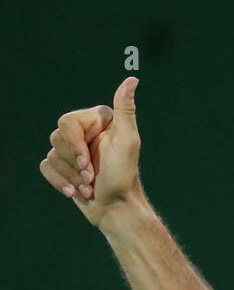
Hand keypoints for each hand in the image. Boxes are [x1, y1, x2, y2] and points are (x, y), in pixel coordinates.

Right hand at [39, 77, 142, 225]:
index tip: (88, 164)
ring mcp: (72, 150)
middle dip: (73, 164)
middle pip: (56, 138)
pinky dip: (59, 182)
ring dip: (70, 177)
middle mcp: (83, 132)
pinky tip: (75, 193)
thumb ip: (125, 110)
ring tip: (88, 187)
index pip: (67, 123)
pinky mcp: (63, 166)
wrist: (117, 209)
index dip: (74, 145)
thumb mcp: (127, 141)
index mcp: (96, 121)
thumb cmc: (124, 176)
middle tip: (91, 177)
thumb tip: (132, 80)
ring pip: (51, 155)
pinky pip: (46, 167)